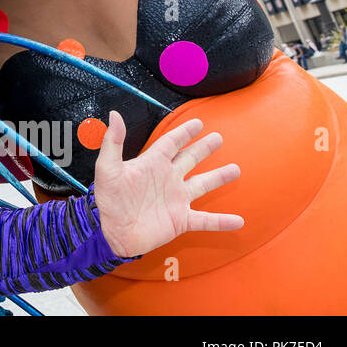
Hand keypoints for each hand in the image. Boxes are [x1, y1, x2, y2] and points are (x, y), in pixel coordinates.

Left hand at [93, 110, 242, 257]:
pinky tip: (239, 221)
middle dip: (203, 148)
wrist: (111, 232)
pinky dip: (222, 222)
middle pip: (189, 159)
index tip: (197, 123)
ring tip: (236, 169)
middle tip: (218, 138)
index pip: (171, 143)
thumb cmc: (107, 199)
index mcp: (152, 164)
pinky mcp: (181, 220)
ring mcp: (176, 200)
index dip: (183, 132)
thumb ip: (113, 141)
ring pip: (202, 185)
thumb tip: (114, 114)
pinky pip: (206, 221)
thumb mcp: (107, 167)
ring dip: (219, 177)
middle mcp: (167, 179)